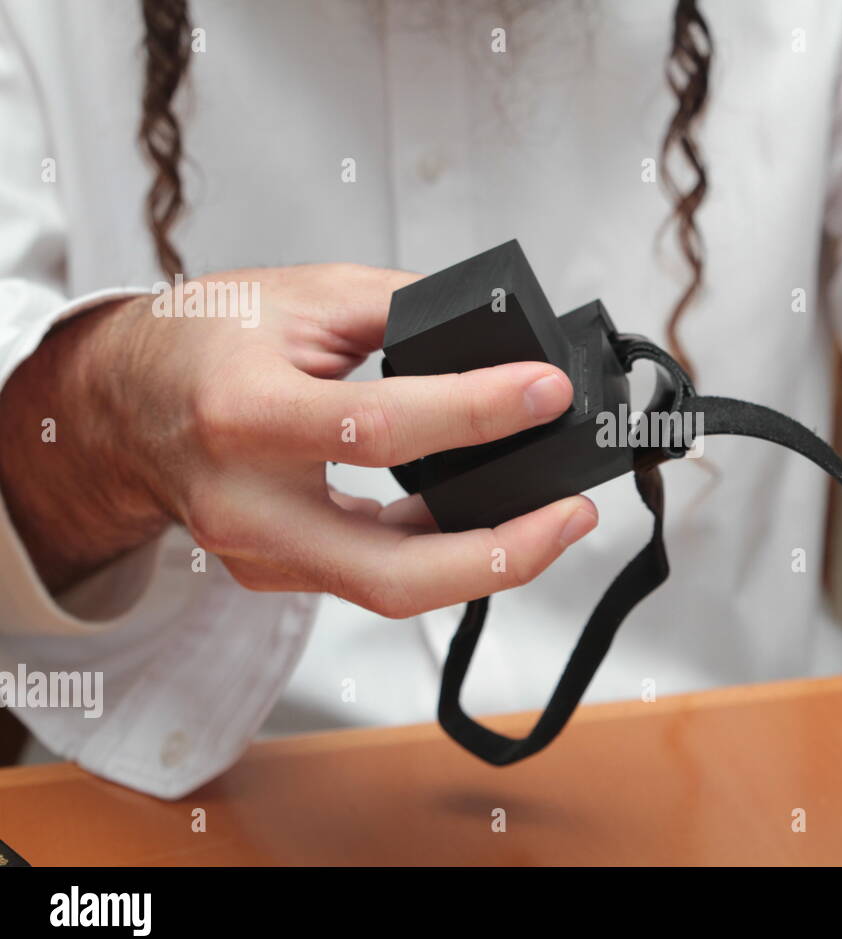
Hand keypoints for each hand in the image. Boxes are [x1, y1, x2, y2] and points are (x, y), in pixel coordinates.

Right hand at [0, 264, 597, 612]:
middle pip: (392, 570)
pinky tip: (488, 522)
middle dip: (503, 554)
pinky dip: (440, 554)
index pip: (378, 428)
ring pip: (391, 590)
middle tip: (573, 515)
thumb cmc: (204, 339)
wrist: (119, 403)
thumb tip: (502, 332)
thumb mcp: (301, 295)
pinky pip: (374, 577)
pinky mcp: (275, 574)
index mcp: (244, 413)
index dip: (476, 413)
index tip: (547, 391)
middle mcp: (246, 504)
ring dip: (485, 562)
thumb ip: (401, 308)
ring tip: (554, 517)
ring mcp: (258, 554)